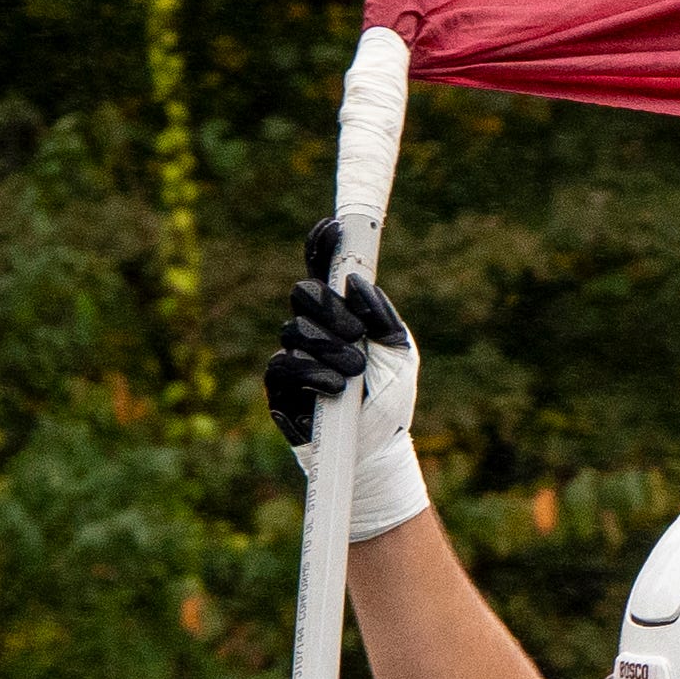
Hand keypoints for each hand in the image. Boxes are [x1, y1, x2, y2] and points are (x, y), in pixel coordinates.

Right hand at [263, 219, 428, 538]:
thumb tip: (358, 282)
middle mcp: (314, 330)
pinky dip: (312, 374)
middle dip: (329, 308)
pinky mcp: (279, 388)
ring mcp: (293, 356)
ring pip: (293, 330)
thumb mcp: (400, 355)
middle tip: (356, 333)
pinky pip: (283, 367)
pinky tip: (335, 387)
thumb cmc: (389, 399)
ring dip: (328, 348)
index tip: (334, 228)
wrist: (374, 450)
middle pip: (303, 294)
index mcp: (343, 316)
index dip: (323, 246)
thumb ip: (383, 317)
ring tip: (353, 372)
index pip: (323, 272)